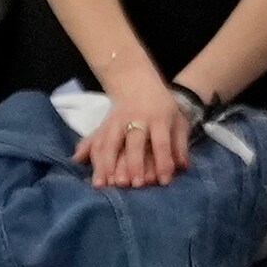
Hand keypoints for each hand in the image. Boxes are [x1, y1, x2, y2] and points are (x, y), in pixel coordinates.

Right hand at [86, 71, 194, 189]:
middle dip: (133, 164)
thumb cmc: (161, 106)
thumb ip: (180, 144)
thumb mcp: (177, 119)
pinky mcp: (104, 123)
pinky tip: (83, 167)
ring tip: (103, 184)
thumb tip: (182, 166)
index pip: (161, 142)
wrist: (136, 82)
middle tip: (132, 185)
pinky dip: (87, 153)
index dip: (163, 162)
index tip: (163, 182)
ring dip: (105, 164)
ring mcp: (117, 120)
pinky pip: (95, 139)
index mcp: (158, 118)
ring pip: (109, 142)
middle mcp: (136, 118)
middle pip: (133, 142)